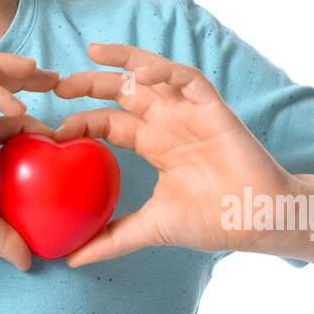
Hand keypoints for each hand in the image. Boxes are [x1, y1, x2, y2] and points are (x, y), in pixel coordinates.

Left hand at [51, 42, 299, 266]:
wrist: (258, 219)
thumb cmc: (212, 222)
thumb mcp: (151, 228)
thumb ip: (112, 238)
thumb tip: (71, 260)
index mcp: (153, 145)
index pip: (109, 122)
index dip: (82, 121)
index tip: (55, 130)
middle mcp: (168, 123)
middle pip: (122, 92)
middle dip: (91, 83)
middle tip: (58, 83)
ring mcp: (189, 112)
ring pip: (151, 74)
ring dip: (122, 61)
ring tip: (92, 53)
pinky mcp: (212, 106)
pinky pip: (186, 77)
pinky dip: (163, 69)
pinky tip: (140, 73)